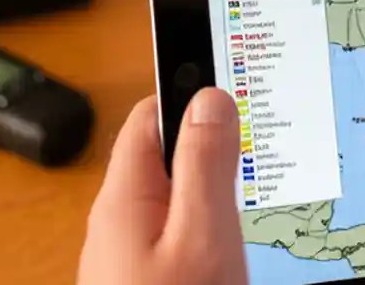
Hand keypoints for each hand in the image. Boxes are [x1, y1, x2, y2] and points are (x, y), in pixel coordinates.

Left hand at [78, 89, 247, 284]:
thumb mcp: (201, 236)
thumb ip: (205, 167)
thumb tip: (209, 99)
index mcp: (124, 196)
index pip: (149, 116)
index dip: (192, 98)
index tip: (235, 100)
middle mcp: (115, 218)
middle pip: (160, 156)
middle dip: (206, 149)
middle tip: (249, 161)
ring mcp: (123, 249)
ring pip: (167, 195)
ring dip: (204, 189)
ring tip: (241, 206)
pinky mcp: (136, 272)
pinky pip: (167, 229)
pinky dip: (197, 223)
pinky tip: (220, 245)